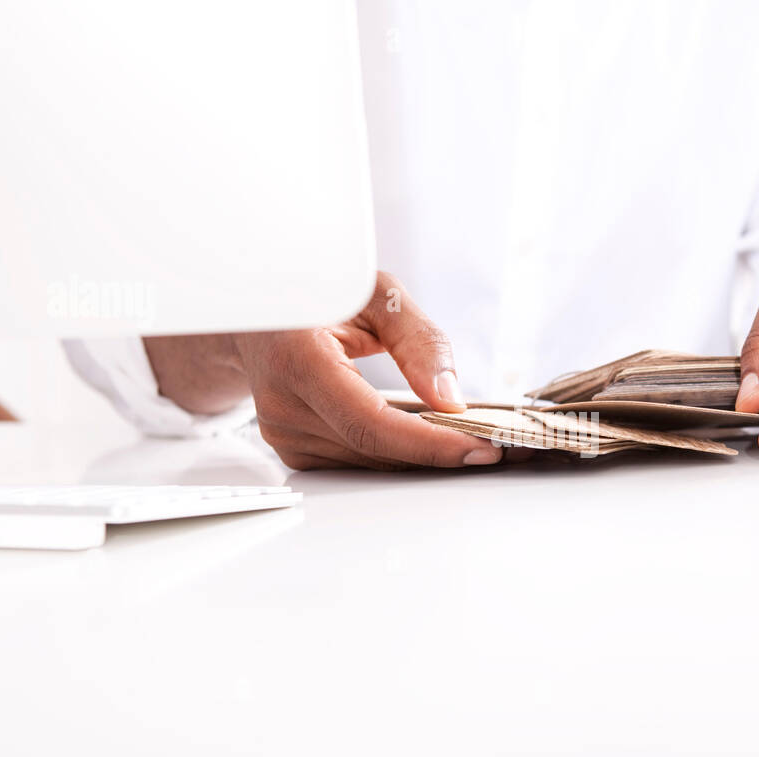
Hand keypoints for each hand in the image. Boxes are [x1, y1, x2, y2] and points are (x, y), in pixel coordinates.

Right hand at [148, 272, 501, 469]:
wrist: (259, 311)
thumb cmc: (317, 292)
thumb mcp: (376, 294)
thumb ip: (419, 341)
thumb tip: (450, 399)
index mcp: (297, 359)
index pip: (370, 422)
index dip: (429, 443)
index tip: (478, 448)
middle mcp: (283, 404)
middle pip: (376, 448)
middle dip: (440, 451)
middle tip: (498, 444)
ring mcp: (284, 432)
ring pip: (370, 461)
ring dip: (422, 455)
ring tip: (468, 436)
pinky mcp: (294, 448)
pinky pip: (357, 461)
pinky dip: (396, 451)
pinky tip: (424, 435)